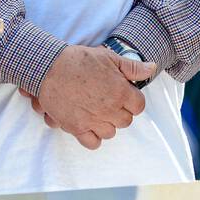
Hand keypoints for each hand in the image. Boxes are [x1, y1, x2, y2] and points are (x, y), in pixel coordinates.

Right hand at [34, 46, 155, 149]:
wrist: (48, 67)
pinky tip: (88, 127)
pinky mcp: (76, 127)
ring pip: (110, 133)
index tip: (122, 95)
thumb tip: (152, 69)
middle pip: (125, 121)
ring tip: (96, 113)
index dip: (131, 100)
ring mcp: (93, 120)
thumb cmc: (77, 60)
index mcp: (121, 92)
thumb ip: (132, 66)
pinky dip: (93, 138)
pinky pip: (92, 143)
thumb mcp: (108, 57)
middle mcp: (110, 109)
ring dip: (106, 125)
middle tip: (107, 102)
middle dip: (119, 112)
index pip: (139, 106)